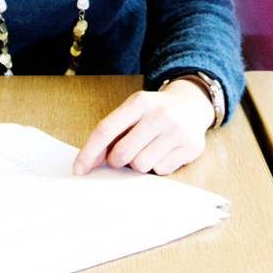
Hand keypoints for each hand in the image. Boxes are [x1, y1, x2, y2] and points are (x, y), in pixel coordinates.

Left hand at [72, 79, 214, 176]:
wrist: (192, 103)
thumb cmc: (154, 111)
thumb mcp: (133, 110)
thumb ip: (112, 131)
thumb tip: (90, 162)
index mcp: (140, 102)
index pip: (106, 130)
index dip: (89, 152)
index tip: (79, 168)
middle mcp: (160, 114)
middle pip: (123, 153)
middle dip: (116, 160)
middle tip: (122, 155)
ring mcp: (178, 131)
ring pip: (141, 165)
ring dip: (138, 163)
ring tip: (146, 149)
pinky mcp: (191, 147)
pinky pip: (161, 171)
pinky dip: (157, 165)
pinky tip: (163, 151)